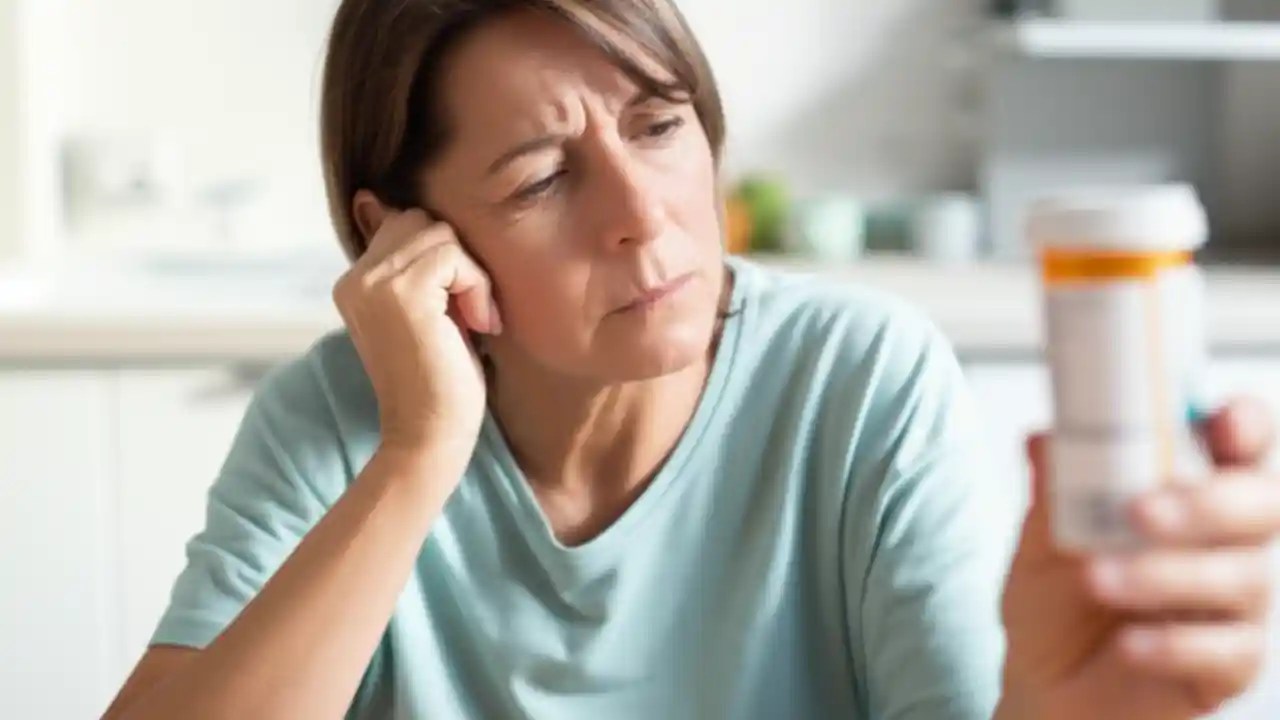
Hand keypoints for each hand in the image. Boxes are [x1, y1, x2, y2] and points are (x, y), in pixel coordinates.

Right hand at [333, 208, 500, 457]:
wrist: (429, 435)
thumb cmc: (440, 382)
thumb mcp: (429, 314)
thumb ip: (422, 270)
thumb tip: (424, 218)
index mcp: (355, 282)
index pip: (403, 226)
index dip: (443, 260)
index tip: (455, 310)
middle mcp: (355, 278)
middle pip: (421, 222)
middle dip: (456, 260)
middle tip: (467, 313)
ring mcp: (372, 283)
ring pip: (439, 234)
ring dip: (470, 275)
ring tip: (472, 321)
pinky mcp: (400, 292)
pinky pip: (453, 256)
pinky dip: (476, 287)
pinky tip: (477, 325)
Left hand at [999, 399, 1278, 719]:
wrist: (1045, 685)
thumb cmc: (1057, 599)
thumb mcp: (1040, 537)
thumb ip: (1052, 489)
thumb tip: (1043, 440)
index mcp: (1186, 489)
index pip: (1240, 444)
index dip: (1246, 426)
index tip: (1224, 423)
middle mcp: (1224, 539)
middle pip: (1260, 504)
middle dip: (1206, 504)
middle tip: (1137, 511)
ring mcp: (1234, 601)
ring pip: (1242, 577)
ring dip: (1167, 574)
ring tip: (1097, 578)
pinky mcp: (1230, 662)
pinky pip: (1228, 650)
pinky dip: (1174, 643)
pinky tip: (1130, 643)